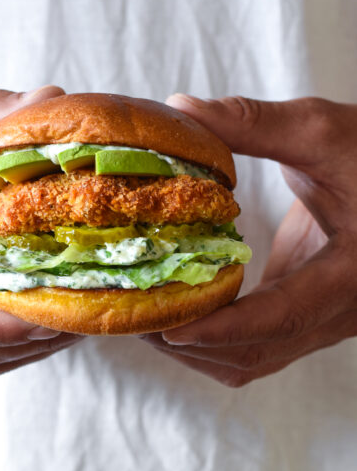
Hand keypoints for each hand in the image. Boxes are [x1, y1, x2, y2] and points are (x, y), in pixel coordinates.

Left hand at [140, 94, 356, 385]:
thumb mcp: (322, 132)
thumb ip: (253, 123)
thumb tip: (179, 110)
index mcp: (353, 273)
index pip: (283, 316)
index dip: (222, 327)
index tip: (168, 326)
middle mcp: (344, 312)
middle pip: (256, 354)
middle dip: (191, 343)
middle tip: (136, 316)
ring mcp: (328, 321)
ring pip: (254, 360)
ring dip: (198, 348)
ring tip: (146, 315)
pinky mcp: (310, 317)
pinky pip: (259, 346)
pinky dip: (215, 339)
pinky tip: (181, 308)